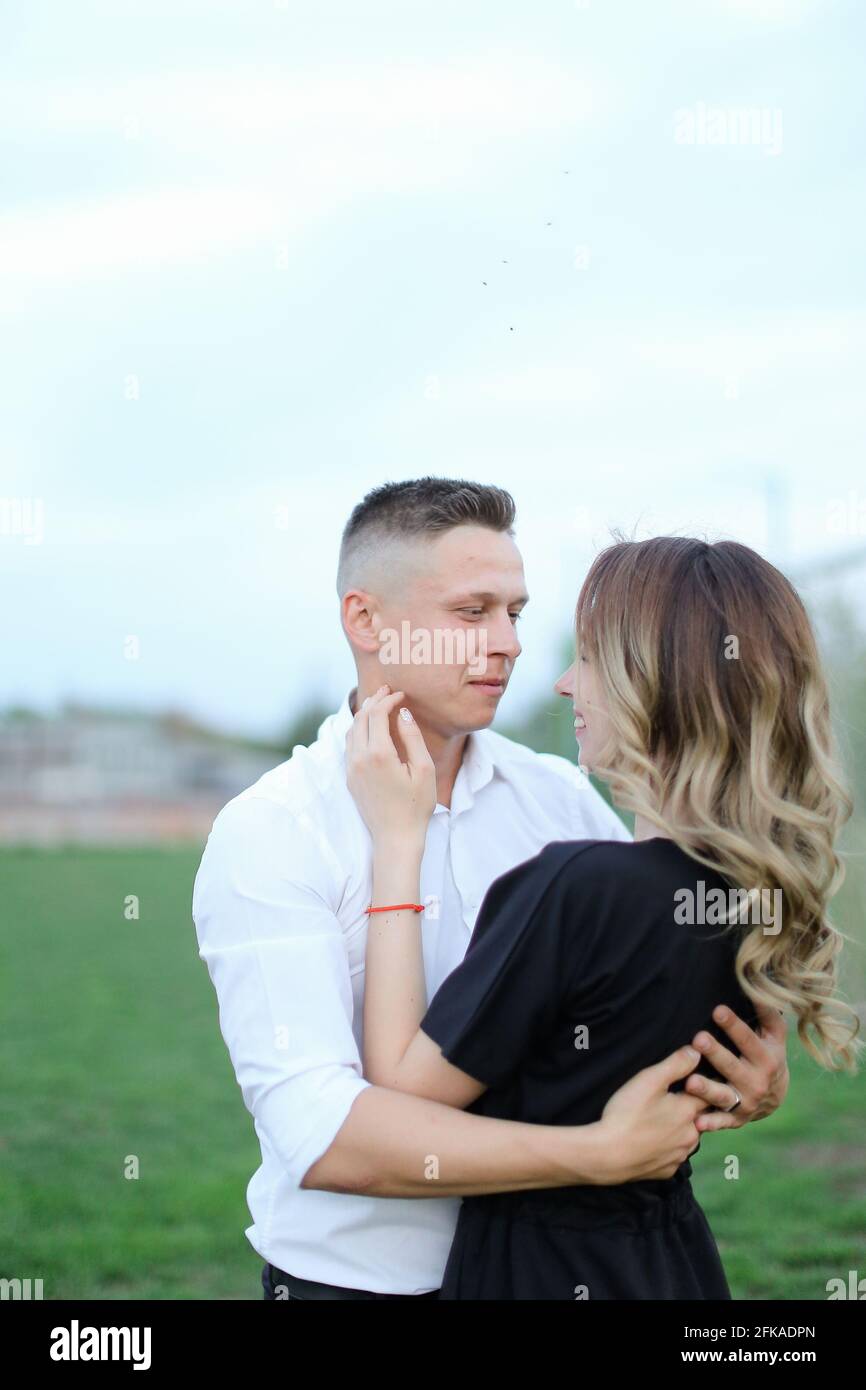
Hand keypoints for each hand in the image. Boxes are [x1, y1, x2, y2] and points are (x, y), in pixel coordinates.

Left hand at [345, 686, 436, 849]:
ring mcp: (351, 769)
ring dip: (363, 714)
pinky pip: (349, 746)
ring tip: (377, 704)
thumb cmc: (416, 806)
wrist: (396, 837)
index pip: (377, 714)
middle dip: (374, 701)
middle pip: (360, 718)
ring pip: (351, 731)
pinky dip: (357, 730)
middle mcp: (359, 759)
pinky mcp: (349, 778)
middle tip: (387, 691)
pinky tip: (368, 728)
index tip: (401, 695)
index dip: (388, 700)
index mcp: (378, 754)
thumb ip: (412, 738)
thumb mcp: (424, 770)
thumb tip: (403, 714)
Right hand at [594, 1046, 707, 1183]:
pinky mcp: (667, 1171)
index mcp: (689, 1111)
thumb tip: (697, 1053)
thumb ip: (676, 1064)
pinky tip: (653, 1142)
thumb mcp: (649, 1080)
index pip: (708, 1093)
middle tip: (673, 1099)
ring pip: (687, 1137)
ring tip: (661, 1121)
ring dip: (680, 1129)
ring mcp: (680, 1155)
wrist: (607, 1155)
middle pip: (699, 1116)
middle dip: (690, 1108)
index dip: (702, 1085)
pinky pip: (674, 1155)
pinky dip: (667, 1148)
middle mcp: (691, 1136)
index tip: (698, 1079)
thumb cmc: (627, 1114)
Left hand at [685, 1004, 789, 1131]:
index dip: (734, 1025)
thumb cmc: (769, 1055)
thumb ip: (767, 1012)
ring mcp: (746, 1102)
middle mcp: (756, 1082)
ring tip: (691, 1082)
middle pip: (732, 1067)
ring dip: (707, 1090)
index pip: (748, 1040)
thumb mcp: (774, 1035)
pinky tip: (697, 1122)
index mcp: (766, 1059)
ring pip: (724, 1096)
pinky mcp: (735, 1119)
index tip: (717, 1010)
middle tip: (698, 1040)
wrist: (776, 1097)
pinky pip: (721, 1122)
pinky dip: (711, 1124)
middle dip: (716, 1053)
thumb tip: (757, 984)